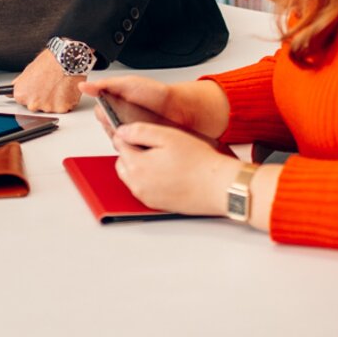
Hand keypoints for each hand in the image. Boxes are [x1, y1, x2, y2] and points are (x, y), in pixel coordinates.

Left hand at [10, 48, 83, 112]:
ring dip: (55, 100)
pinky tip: (66, 88)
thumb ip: (20, 84)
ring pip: (51, 107)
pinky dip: (66, 100)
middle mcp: (33, 104)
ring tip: (59, 84)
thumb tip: (9, 91)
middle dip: (43, 98)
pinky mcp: (62, 108)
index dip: (31, 92)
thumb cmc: (49, 61)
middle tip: (49, 84)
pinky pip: (64, 107)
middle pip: (36, 106)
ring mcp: (48, 107)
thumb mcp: (28, 70)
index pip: (22, 100)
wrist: (66, 59)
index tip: (36, 88)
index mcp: (21, 94)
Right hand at [83, 75, 229, 138]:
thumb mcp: (128, 84)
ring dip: (123, 138)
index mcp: (115, 106)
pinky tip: (138, 140)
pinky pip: (131, 151)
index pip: (100, 115)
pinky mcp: (142, 146)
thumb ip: (105, 85)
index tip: (107, 112)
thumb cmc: (156, 94)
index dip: (102, 115)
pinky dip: (133, 147)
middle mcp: (122, 122)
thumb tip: (84, 85)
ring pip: (117, 143)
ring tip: (132, 129)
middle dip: (112, 127)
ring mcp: (132, 135)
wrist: (179, 108)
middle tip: (120, 121)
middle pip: (107, 130)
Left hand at [110, 121, 242, 215]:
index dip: (130, 135)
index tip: (143, 133)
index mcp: (136, 166)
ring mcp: (146, 197)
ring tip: (164, 159)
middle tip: (156, 146)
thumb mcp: (168, 136)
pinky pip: (144, 189)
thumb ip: (140, 132)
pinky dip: (149, 180)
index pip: (120, 144)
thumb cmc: (198, 162)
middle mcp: (137, 185)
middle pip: (122, 163)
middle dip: (132, 152)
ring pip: (132, 177)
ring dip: (140, 167)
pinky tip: (169, 173)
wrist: (218, 187)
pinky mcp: (156, 205)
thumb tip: (121, 131)